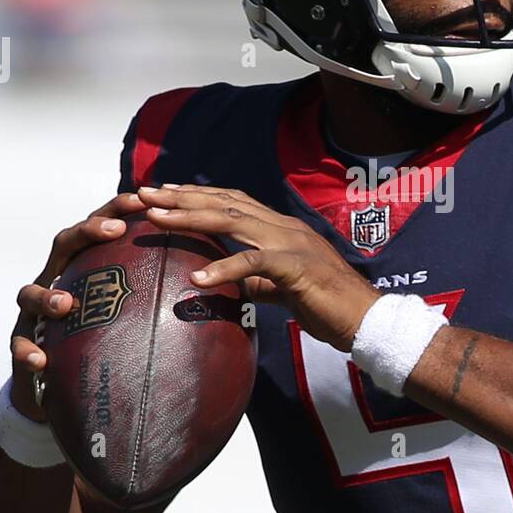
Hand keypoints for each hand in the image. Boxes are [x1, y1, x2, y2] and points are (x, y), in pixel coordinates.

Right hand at [8, 192, 148, 419]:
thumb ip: (160, 294)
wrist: (60, 381)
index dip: (118, 209)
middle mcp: (54, 278)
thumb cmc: (104, 337)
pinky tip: (41, 360)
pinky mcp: (22, 344)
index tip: (146, 199)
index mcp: (83, 265)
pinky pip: (20, 346)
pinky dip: (28, 351)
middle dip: (86, 231)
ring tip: (65, 304)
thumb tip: (216, 287)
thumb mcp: (130, 312)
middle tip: (113, 229)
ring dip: (47, 295)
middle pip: (63, 244)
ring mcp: (32, 312)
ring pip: (28, 293)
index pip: (99, 227)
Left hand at [138, 184, 378, 351]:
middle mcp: (284, 228)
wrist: (367, 319)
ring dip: (192, 218)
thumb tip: (232, 286)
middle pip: (225, 203)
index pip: (233, 201)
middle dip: (182, 197)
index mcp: (281, 229)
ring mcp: (291, 243)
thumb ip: (259, 281)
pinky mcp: (297, 267)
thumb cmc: (329, 306)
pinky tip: (198, 278)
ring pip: (234, 221)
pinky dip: (225, 268)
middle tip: (146, 194)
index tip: (164, 192)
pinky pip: (255, 264)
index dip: (197, 195)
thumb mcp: (284, 289)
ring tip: (158, 219)